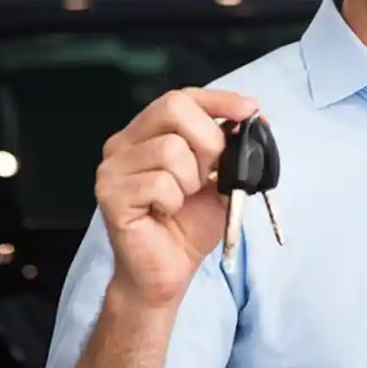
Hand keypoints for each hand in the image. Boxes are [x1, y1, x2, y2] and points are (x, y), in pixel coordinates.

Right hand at [95, 88, 258, 308]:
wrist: (168, 270)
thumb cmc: (190, 224)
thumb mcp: (223, 179)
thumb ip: (233, 148)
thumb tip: (255, 120)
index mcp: (148, 133)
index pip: (181, 97)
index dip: (218, 100)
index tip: (250, 110)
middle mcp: (124, 143)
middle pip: (173, 108)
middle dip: (208, 140)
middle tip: (208, 174)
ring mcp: (112, 168)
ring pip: (171, 148)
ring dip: (191, 180)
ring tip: (182, 200)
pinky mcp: (111, 195)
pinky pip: (159, 183)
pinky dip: (175, 201)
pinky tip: (166, 213)